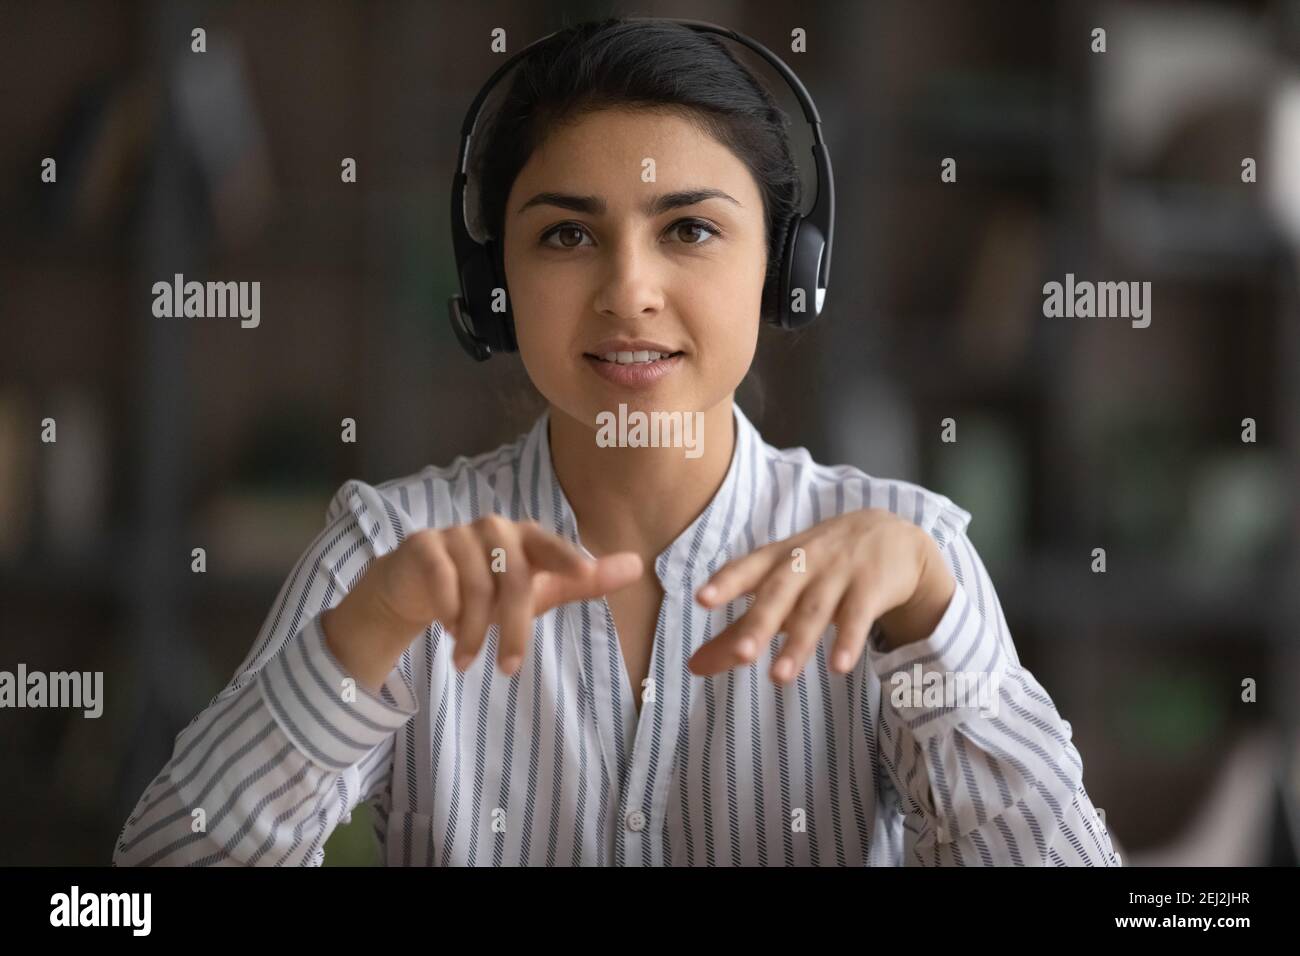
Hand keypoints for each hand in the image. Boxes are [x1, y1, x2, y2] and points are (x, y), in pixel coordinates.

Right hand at [325, 516, 641, 688]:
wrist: (416, 589)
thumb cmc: (486, 590)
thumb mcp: (537, 590)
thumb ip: (583, 580)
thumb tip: (638, 565)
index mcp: (525, 537)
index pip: (549, 544)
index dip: (567, 557)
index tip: (584, 572)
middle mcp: (493, 529)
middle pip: (513, 580)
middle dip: (513, 630)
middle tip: (509, 670)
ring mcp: (456, 534)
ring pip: (475, 588)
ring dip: (473, 632)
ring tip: (468, 658)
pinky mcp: (424, 546)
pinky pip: (441, 582)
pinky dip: (446, 613)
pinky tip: (447, 631)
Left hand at [686, 509, 955, 683]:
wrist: (894, 535)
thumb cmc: (820, 566)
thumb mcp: (780, 588)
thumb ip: (737, 629)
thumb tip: (692, 667)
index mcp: (778, 559)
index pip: (747, 569)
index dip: (726, 583)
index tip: (701, 599)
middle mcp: (805, 562)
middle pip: (778, 594)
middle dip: (759, 623)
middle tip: (741, 655)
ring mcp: (839, 573)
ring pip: (815, 611)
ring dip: (798, 644)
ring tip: (779, 678)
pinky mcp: (871, 587)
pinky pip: (858, 617)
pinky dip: (848, 641)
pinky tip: (839, 667)